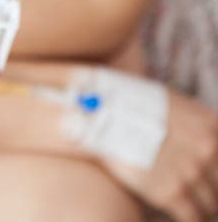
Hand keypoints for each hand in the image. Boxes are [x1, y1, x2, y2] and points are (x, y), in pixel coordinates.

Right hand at [103, 86, 217, 221]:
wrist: (106, 111)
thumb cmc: (134, 103)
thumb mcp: (175, 103)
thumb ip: (195, 125)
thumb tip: (197, 142)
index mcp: (211, 125)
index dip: (214, 172)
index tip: (207, 178)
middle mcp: (207, 149)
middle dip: (209, 188)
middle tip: (195, 190)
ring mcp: (191, 172)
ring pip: (211, 204)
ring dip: (201, 206)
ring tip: (187, 202)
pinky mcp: (173, 192)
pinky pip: (194, 218)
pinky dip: (190, 218)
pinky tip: (180, 214)